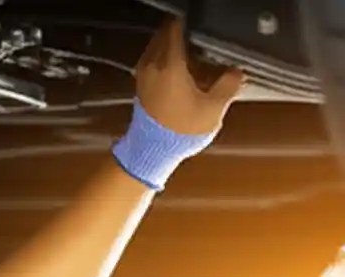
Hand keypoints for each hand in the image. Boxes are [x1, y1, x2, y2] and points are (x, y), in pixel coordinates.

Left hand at [134, 18, 244, 134]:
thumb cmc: (180, 131)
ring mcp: (143, 74)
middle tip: (204, 42)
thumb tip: (238, 71)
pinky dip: (167, 60)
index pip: (178, 27)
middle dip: (185, 34)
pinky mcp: (141, 85)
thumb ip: (230, 83)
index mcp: (169, 64)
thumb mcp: (214, 107)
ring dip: (176, 47)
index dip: (193, 23)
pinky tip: (185, 73)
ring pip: (159, 46)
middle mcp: (151, 64)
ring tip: (198, 58)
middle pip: (167, 34)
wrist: (151, 152)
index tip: (206, 26)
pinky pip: (154, 61)